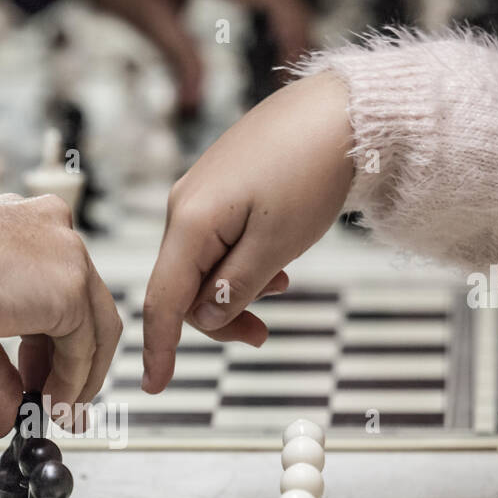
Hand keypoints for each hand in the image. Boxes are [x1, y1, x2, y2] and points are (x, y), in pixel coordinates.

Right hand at [0, 194, 122, 437]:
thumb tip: (3, 418)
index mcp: (25, 232)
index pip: (58, 293)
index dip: (53, 345)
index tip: (44, 378)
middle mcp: (53, 233)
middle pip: (86, 308)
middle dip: (72, 364)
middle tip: (59, 402)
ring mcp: (68, 255)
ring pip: (95, 326)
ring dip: (78, 377)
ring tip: (57, 410)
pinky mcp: (72, 284)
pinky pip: (84, 343)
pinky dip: (73, 378)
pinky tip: (53, 401)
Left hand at [84, 0, 314, 114]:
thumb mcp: (151, 17)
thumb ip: (179, 58)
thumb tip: (193, 104)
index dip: (291, 33)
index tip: (288, 68)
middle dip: (294, 29)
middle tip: (290, 70)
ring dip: (284, 19)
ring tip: (284, 56)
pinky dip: (267, 9)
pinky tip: (264, 36)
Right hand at [141, 71, 351, 392]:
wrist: (341, 110)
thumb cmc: (312, 168)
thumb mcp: (277, 244)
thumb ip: (236, 287)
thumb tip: (207, 316)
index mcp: (191, 220)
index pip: (164, 299)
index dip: (160, 348)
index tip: (157, 386)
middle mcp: (184, 205)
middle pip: (183, 285)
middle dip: (218, 317)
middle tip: (262, 335)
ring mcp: (200, 193)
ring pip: (202, 264)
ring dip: (235, 289)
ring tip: (281, 289)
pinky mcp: (219, 187)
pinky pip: (216, 240)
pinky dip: (240, 263)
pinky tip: (275, 264)